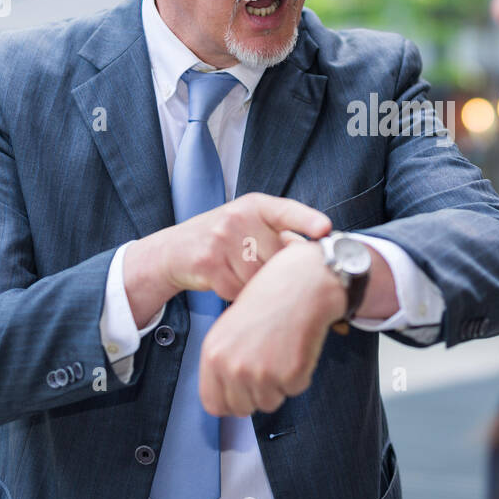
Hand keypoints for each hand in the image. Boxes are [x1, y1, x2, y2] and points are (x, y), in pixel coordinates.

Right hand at [159, 193, 331, 300]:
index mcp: (255, 205)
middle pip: (276, 257)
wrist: (173, 250)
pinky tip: (223, 279)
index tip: (325, 229)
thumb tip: (314, 255)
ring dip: (252, 285)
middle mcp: (238, 217)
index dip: (308, 220)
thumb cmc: (221, 239)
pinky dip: (234, 292)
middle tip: (255, 265)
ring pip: (257, 278)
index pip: (286, 211)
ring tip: (236, 271)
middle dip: (272, 270)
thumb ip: (279, 235)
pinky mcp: (208, 262)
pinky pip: (237, 290)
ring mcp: (221, 238)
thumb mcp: (249, 225)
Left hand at [198, 240, 347, 415]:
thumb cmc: (269, 299)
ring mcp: (261, 373)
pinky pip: (295, 390)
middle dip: (258, 393)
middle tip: (270, 364)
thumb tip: (229, 393)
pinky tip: (298, 346)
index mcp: (213, 354)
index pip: (213, 404)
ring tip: (283, 350)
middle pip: (243, 409)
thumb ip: (224, 361)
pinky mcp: (290, 374)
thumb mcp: (230, 328)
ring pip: (270, 403)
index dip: (231, 402)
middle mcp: (232, 367)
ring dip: (280, 384)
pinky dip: (301, 374)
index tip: (243, 393)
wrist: (303, 282)